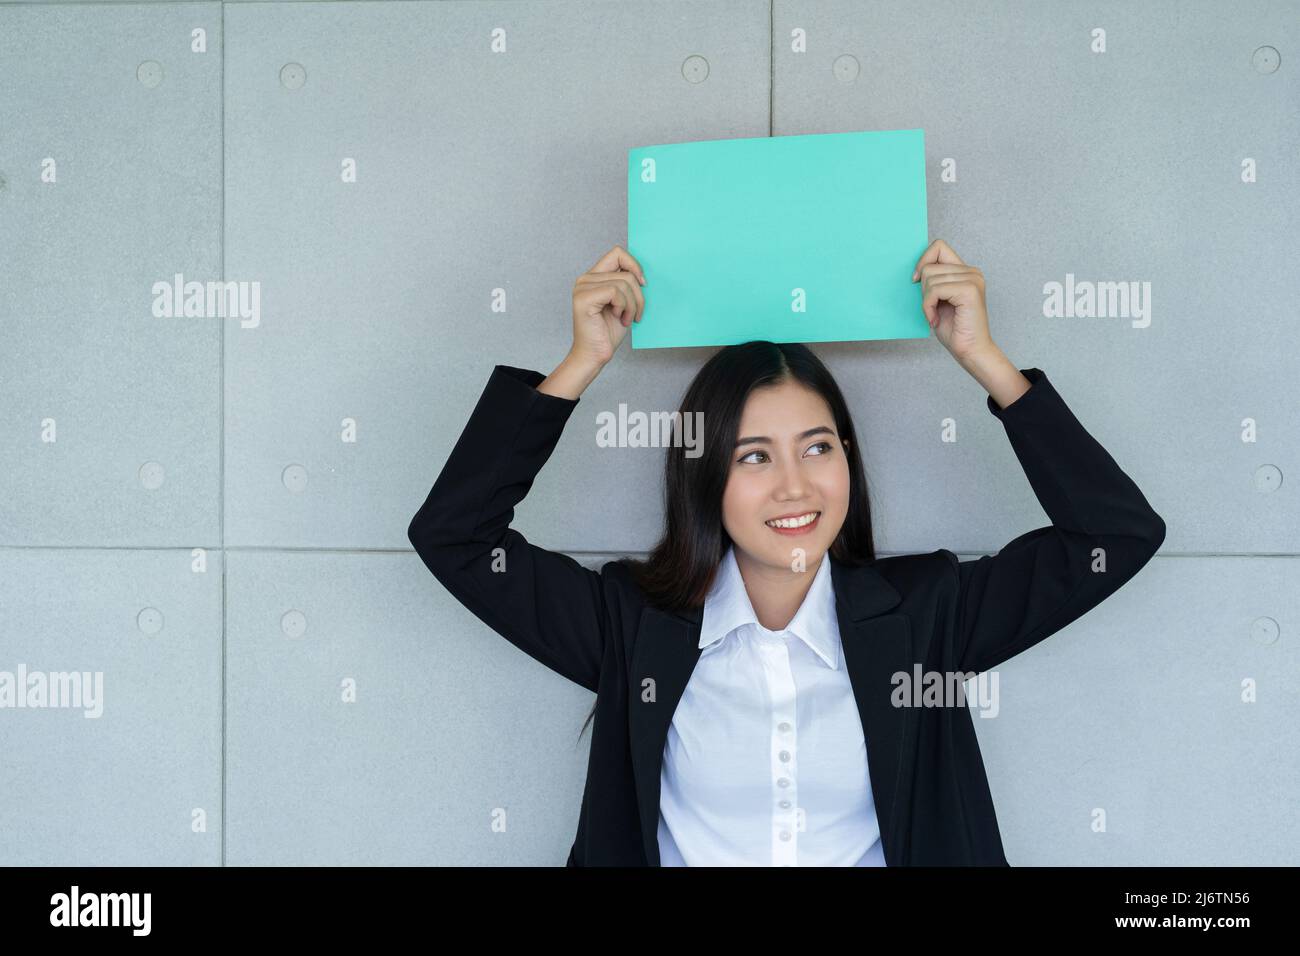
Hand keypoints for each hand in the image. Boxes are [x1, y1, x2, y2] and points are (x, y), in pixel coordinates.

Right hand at [569, 245, 646, 369]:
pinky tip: (619, 318)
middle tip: (635, 314)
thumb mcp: (624, 303)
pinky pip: (615, 292)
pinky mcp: (583, 298)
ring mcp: (582, 287)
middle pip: (625, 271)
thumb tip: (643, 273)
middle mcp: (585, 279)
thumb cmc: (608, 332)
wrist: (595, 355)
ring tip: (625, 318)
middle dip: (638, 294)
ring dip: (632, 305)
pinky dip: (623, 307)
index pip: (617, 253)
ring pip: (623, 282)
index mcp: (594, 277)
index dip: (634, 265)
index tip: (643, 284)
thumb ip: (627, 284)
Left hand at [911, 239, 994, 361]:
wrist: (970, 350)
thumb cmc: (954, 329)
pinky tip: (935, 319)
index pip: (939, 247)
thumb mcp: (938, 300)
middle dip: (924, 291)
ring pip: (930, 278)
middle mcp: (972, 272)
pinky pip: (934, 290)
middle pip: (930, 266)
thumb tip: (916, 270)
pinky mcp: (969, 290)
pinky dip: (928, 307)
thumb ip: (933, 281)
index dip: (923, 260)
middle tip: (932, 309)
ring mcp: (973, 279)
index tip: (916, 280)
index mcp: (965, 272)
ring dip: (926, 302)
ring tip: (935, 316)